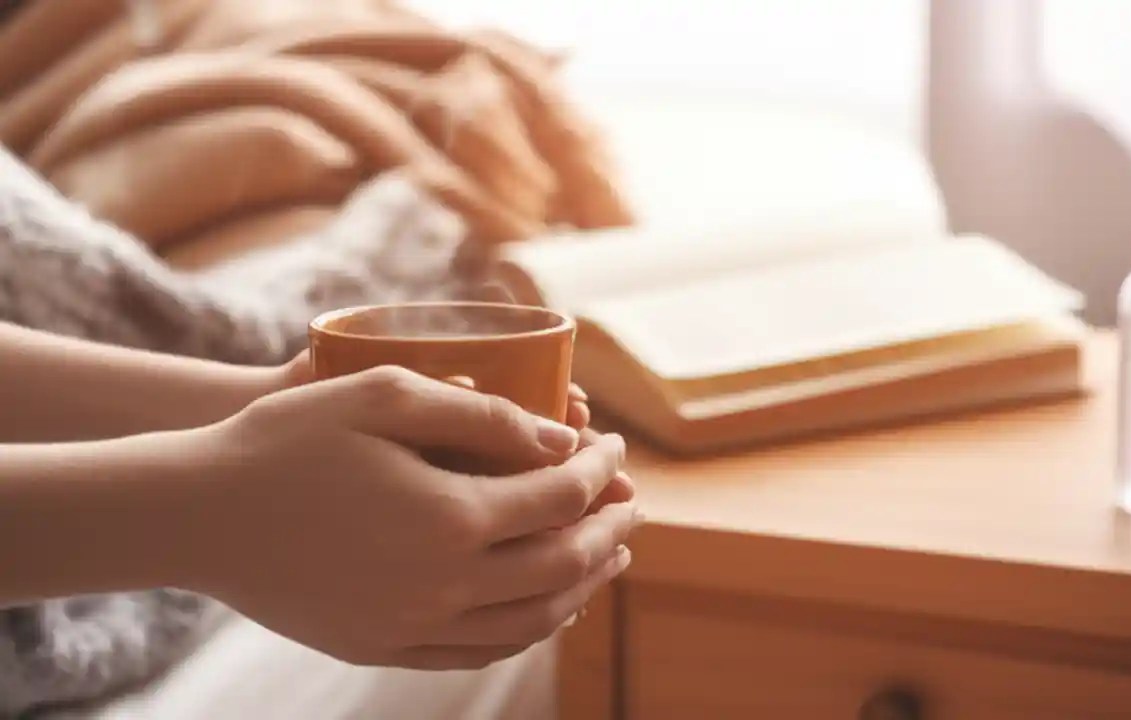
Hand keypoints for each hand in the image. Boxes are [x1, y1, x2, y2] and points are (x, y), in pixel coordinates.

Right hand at [187, 366, 640, 669]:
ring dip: (582, 586)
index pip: (562, 497)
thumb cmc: (285, 438)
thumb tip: (562, 440)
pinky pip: (478, 650)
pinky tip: (540, 604)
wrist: (193, 515)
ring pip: (532, 619)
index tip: (615, 448)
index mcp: (450, 515)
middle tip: (631, 504)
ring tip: (606, 557)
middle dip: (608, 530)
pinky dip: (527, 628)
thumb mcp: (384, 393)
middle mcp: (442, 583)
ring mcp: (412, 624)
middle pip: (563, 564)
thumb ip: (484, 416)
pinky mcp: (381, 647)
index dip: (600, 469)